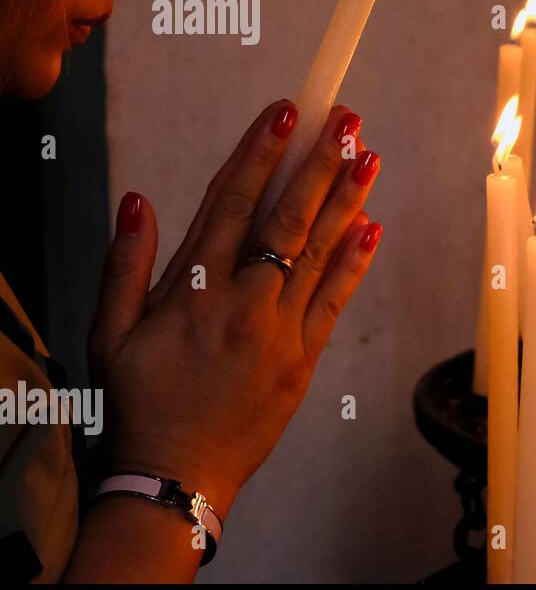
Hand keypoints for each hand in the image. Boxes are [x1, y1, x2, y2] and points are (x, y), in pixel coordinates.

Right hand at [88, 100, 383, 516]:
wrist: (176, 476)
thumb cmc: (138, 403)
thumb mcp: (108, 334)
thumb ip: (124, 263)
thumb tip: (139, 198)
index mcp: (192, 289)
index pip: (231, 204)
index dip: (261, 154)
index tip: (285, 113)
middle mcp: (242, 303)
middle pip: (286, 219)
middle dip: (318, 164)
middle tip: (347, 120)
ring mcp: (278, 331)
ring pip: (317, 253)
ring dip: (346, 202)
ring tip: (370, 158)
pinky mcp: (303, 359)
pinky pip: (333, 302)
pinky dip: (354, 264)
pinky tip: (373, 227)